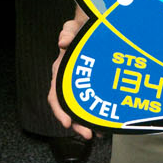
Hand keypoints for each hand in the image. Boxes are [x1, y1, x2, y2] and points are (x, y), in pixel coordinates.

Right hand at [50, 4, 90, 139]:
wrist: (95, 30)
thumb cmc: (81, 30)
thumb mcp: (74, 28)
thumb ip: (68, 32)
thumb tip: (63, 42)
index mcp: (60, 72)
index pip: (55, 96)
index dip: (59, 110)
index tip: (66, 123)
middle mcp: (68, 83)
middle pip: (69, 109)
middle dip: (76, 124)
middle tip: (87, 134)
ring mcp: (81, 86)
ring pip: (82, 110)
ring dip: (88, 123)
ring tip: (99, 133)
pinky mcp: (94, 87)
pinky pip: (94, 104)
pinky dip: (99, 115)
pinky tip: (107, 123)